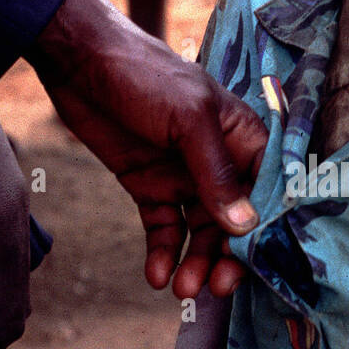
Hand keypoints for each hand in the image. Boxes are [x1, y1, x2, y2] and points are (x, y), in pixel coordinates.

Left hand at [30, 0, 267, 296]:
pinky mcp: (149, 187)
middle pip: (236, 222)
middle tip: (215, 287)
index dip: (269, 228)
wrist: (79, 60)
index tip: (261, 263)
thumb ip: (216, 173)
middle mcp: (220, 162)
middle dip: (228, 257)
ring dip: (195, 262)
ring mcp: (184, 176)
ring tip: (182, 289)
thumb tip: (245, 225)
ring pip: (200, 232)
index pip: (269, 191)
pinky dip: (163, 253)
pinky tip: (157, 275)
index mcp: (243, 138)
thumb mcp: (188, 119)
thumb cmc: (145, 74)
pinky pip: (164, 229)